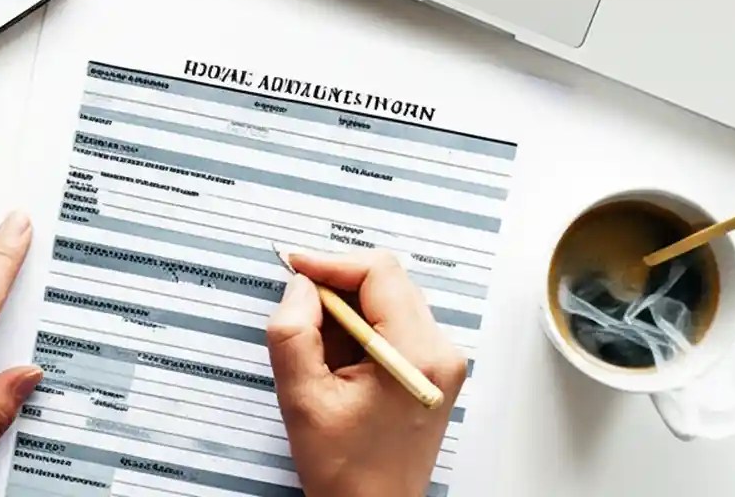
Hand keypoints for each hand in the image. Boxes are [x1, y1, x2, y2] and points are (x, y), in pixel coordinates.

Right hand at [267, 251, 467, 496]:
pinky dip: (360, 327)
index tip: (294, 267)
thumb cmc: (346, 471)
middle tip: (299, 308)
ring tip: (318, 345)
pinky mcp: (431, 370)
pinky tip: (338, 359)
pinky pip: (394, 324)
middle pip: (387, 281)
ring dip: (347, 308)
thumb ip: (293, 332)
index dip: (331, 263)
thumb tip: (301, 286)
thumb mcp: (302, 398)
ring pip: (389, 300)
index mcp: (417, 354)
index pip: (379, 273)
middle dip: (337, 285)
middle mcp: (440, 351)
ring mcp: (441, 361)